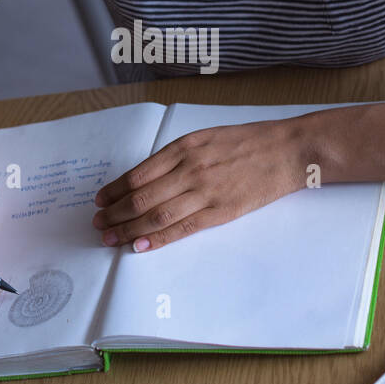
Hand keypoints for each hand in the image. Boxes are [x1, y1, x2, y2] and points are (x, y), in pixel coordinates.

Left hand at [91, 118, 306, 251]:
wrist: (286, 150)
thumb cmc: (248, 142)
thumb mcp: (206, 137)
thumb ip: (178, 156)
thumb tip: (147, 177)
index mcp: (183, 148)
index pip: (137, 174)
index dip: (114, 190)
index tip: (100, 200)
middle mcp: (189, 169)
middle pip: (140, 197)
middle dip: (114, 213)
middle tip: (98, 224)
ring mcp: (205, 192)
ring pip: (156, 215)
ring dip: (128, 229)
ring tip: (109, 238)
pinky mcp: (221, 211)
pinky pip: (182, 228)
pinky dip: (157, 239)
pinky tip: (139, 246)